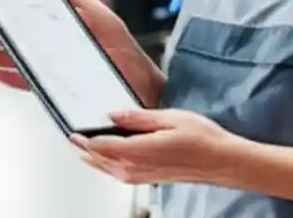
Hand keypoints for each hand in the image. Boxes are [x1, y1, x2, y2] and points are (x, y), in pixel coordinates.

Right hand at [0, 0, 163, 104]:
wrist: (140, 81)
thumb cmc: (120, 47)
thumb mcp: (94, 12)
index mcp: (55, 30)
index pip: (18, 24)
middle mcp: (49, 50)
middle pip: (9, 43)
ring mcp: (50, 70)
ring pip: (12, 61)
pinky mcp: (57, 87)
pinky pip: (28, 82)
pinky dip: (11, 77)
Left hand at [72, 109, 240, 184]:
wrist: (222, 161)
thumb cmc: (201, 139)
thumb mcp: (169, 117)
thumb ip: (137, 118)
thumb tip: (112, 114)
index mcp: (138, 151)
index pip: (99, 147)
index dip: (83, 138)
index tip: (72, 127)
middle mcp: (135, 168)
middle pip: (98, 160)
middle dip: (82, 148)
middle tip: (71, 134)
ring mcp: (141, 176)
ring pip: (106, 169)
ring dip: (92, 158)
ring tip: (81, 145)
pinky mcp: (147, 178)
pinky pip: (118, 173)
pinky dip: (106, 164)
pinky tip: (105, 156)